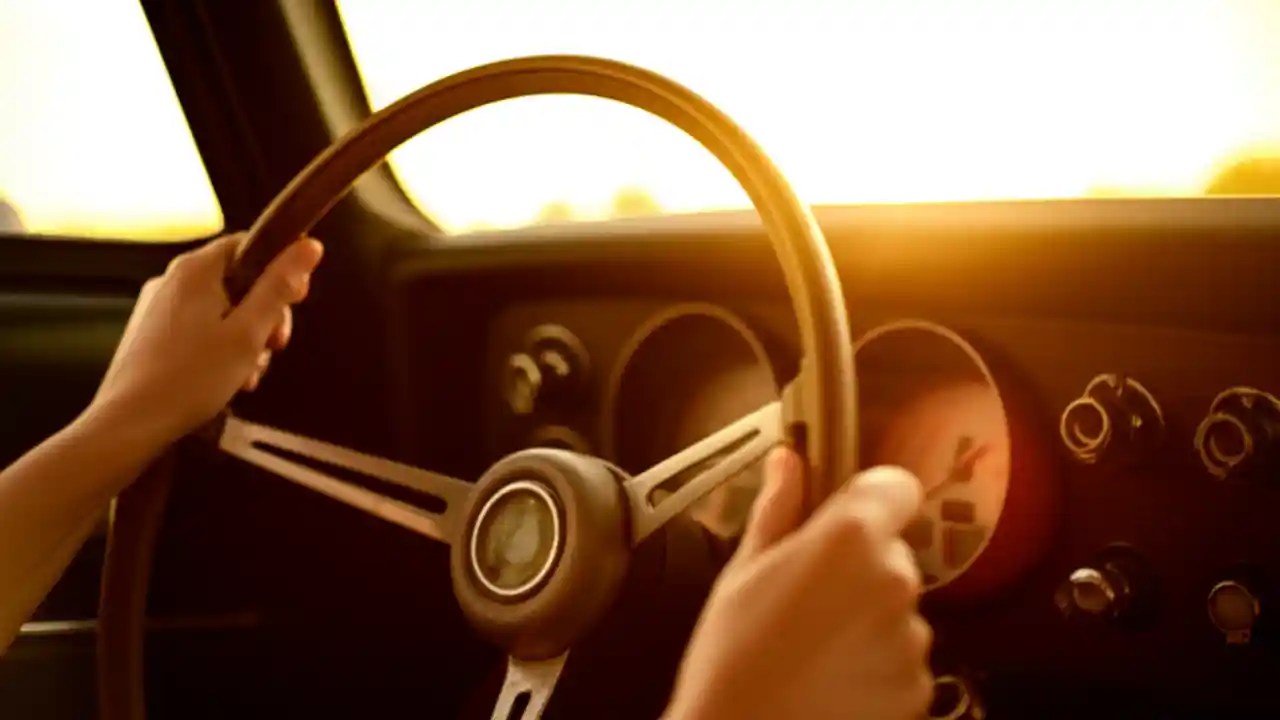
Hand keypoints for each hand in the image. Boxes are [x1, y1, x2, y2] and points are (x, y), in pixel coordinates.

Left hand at [87, 233, 322, 446]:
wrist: (130, 422)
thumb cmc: (194, 376)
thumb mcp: (248, 333)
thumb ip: (279, 288)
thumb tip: (311, 245)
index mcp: (196, 269)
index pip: (249, 244)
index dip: (280, 267)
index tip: (296, 302)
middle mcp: (173, 278)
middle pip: (237, 279)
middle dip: (265, 313)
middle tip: (275, 347)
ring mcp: (158, 306)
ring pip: (221, 308)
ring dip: (246, 337)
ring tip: (249, 373)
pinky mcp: (150, 333)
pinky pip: (199, 327)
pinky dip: (220, 347)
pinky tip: (227, 378)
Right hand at [666, 447, 932, 719]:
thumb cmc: (731, 657)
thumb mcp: (742, 573)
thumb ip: (778, 509)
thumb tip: (788, 458)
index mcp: (849, 539)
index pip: (895, 486)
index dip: (871, 498)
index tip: (840, 521)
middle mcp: (894, 581)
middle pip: (892, 553)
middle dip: (859, 569)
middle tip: (806, 601)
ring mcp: (912, 639)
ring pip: (897, 610)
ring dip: (868, 621)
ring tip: (813, 650)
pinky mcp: (920, 689)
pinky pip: (902, 660)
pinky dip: (877, 667)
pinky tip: (831, 682)